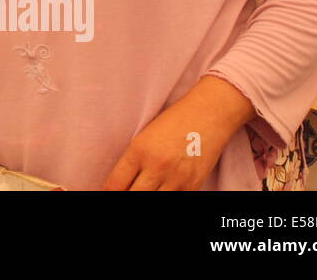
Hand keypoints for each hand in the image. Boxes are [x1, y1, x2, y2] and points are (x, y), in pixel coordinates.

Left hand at [103, 76, 255, 189]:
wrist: (208, 114)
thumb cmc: (172, 123)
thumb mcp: (144, 137)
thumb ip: (132, 162)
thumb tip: (119, 185)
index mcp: (139, 150)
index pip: (115, 185)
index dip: (109, 192)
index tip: (108, 193)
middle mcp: (157, 166)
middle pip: (133, 196)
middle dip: (126, 197)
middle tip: (125, 191)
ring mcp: (176, 178)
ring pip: (153, 201)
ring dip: (146, 197)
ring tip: (144, 190)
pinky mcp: (193, 185)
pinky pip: (174, 200)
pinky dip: (165, 196)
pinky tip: (161, 190)